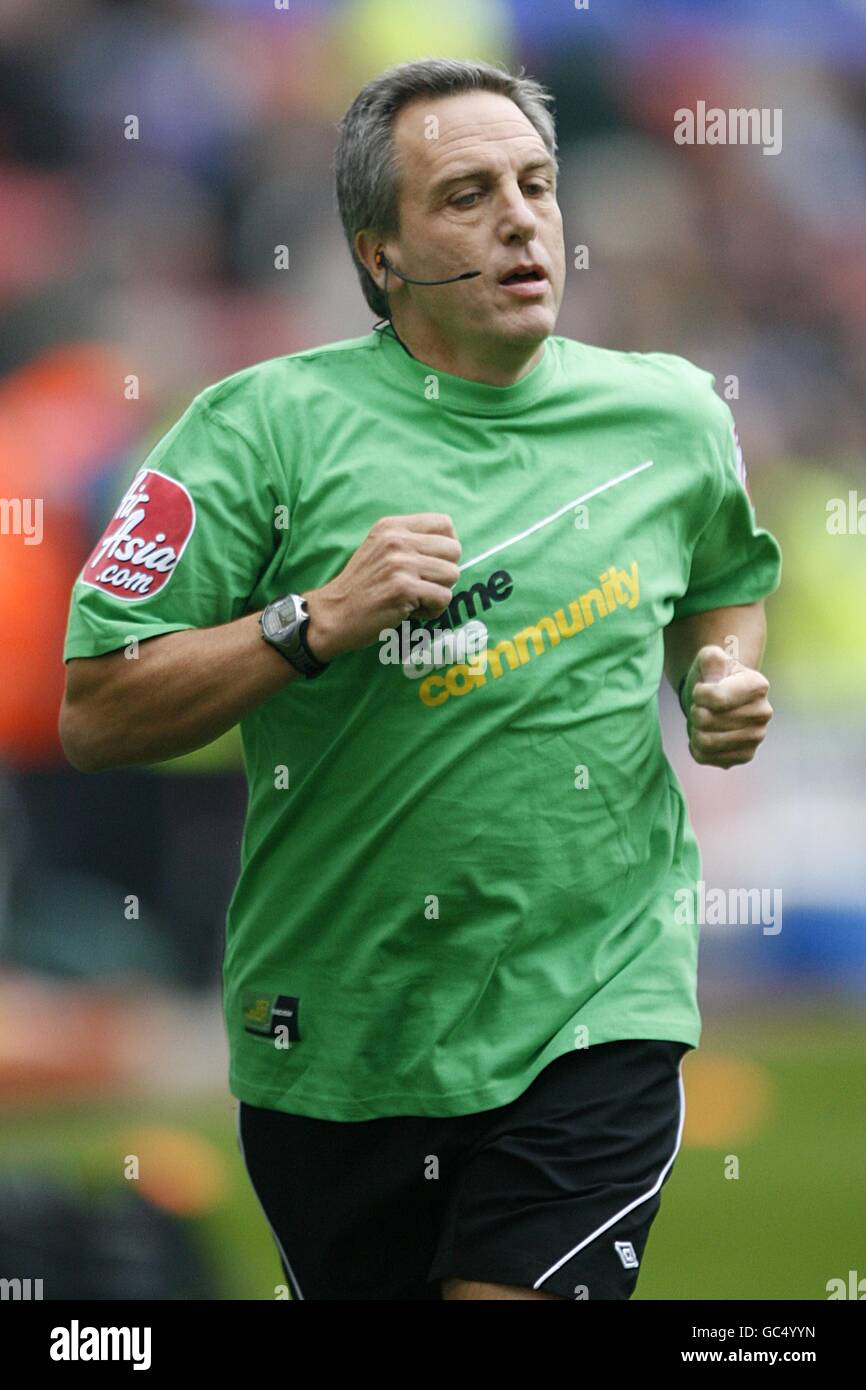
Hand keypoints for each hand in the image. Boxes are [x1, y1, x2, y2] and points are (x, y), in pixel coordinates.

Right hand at [302, 513, 461, 660]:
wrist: (334, 614)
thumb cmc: (362, 587)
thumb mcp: (380, 549)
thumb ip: (410, 542)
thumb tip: (452, 548)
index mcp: (392, 527)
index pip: (444, 523)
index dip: (446, 546)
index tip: (433, 563)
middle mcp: (397, 540)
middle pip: (454, 550)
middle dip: (444, 572)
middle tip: (423, 584)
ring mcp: (400, 564)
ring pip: (452, 575)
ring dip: (438, 593)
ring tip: (415, 599)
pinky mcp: (404, 589)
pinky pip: (443, 598)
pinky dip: (432, 611)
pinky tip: (411, 611)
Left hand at [683, 645, 772, 768]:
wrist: (719, 698)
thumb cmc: (713, 675)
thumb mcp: (709, 658)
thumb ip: (711, 659)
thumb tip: (714, 679)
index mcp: (758, 685)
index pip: (716, 698)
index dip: (698, 693)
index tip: (701, 688)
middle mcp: (763, 713)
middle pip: (706, 720)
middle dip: (696, 711)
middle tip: (702, 706)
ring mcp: (756, 737)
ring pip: (705, 742)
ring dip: (694, 729)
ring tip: (703, 720)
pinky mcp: (744, 756)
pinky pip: (705, 757)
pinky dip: (696, 746)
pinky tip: (705, 734)